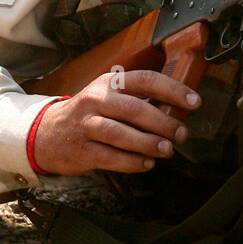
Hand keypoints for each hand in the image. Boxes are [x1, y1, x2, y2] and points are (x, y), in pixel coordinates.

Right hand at [33, 69, 201, 176]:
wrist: (47, 132)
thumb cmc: (89, 113)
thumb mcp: (109, 96)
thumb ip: (138, 99)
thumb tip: (178, 108)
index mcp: (109, 82)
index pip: (146, 79)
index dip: (173, 90)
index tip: (194, 102)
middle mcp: (96, 99)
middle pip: (135, 109)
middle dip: (163, 122)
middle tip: (182, 134)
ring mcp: (86, 125)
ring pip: (121, 134)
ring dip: (148, 143)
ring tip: (167, 150)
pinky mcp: (80, 149)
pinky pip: (110, 157)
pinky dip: (131, 162)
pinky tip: (146, 164)